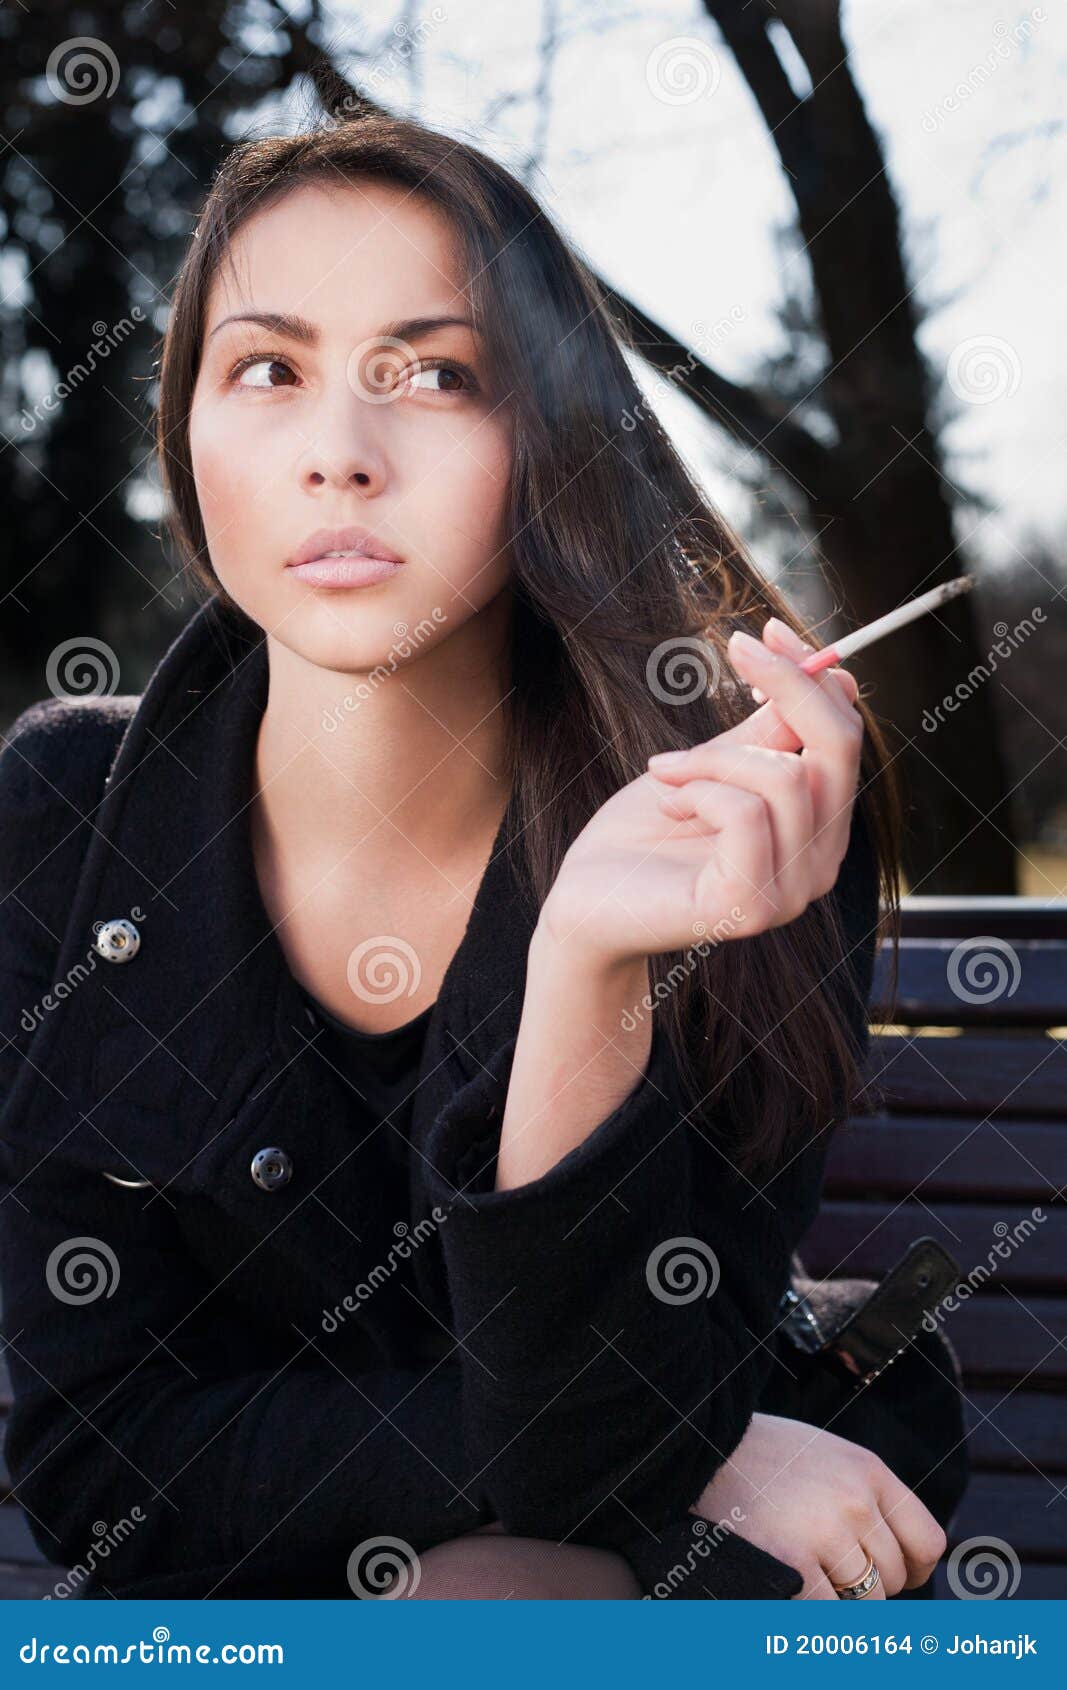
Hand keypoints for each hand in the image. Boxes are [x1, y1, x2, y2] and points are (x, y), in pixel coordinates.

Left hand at [539, 619, 864, 970]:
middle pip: (840, 748)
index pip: (847, 737)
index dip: (815, 676)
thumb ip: (763, 732)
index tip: (766, 631)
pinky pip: (746, 814)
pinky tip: (669, 805)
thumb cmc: (642, 837)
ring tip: (667, 772)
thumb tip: (819, 668)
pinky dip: (699, 792)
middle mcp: (820, 863)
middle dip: (788, 684)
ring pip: (785, 778)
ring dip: (713, 757)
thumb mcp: (707, 767)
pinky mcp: (751, 907)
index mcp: (818, 827)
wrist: (586, 904)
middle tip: (737, 647)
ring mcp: (791, 892)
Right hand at [690, 1412, 946, 1599]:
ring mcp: (826, 1531)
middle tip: (830, 1571)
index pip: (927, 1541)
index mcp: (869, 1470)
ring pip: (867, 1603)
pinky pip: (828, 1614)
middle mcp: (856, 1500)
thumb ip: (868, 1497)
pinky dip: (814, 1612)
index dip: (915, 1570)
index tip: (896, 1577)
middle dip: (869, 1586)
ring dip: (841, 1601)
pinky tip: (793, 1589)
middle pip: (894, 1578)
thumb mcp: (829, 1457)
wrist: (704, 1443)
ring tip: (808, 1574)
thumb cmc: (767, 1457)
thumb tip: (907, 1561)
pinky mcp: (792, 1561)